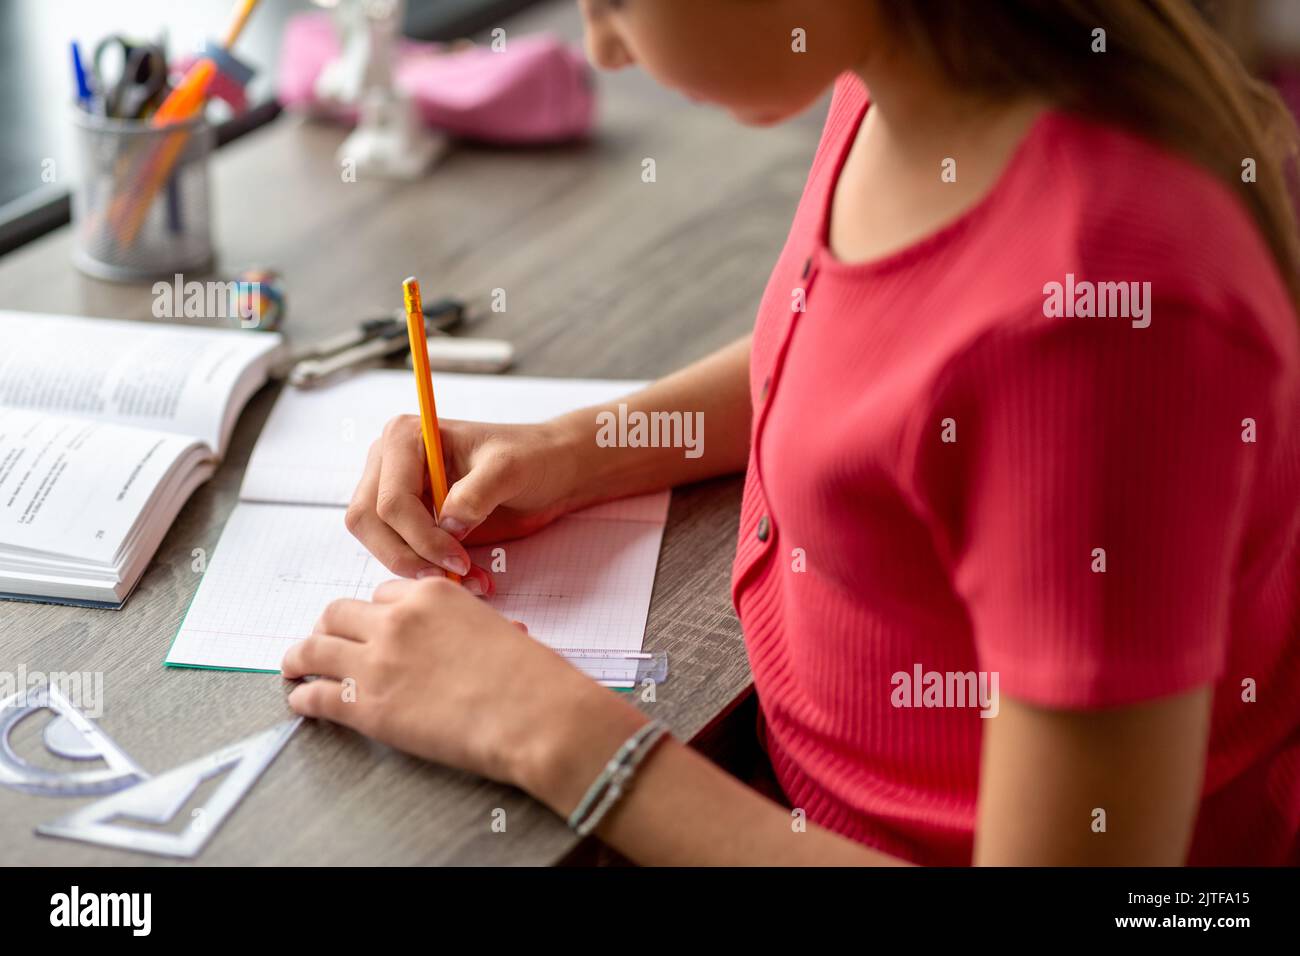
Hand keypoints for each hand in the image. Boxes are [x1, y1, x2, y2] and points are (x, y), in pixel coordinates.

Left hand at [281, 577, 641, 791]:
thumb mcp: (498, 631)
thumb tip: (471, 640)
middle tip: (323, 642)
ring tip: (293, 665)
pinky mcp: (365, 705)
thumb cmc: (530, 676)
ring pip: (313, 647)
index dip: (374, 613)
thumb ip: (470, 628)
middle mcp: (396, 620)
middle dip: (328, 627)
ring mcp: (376, 661)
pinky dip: (302, 698)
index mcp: (431, 594)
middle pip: (338, 612)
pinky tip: (301, 702)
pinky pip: (315, 694)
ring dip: (298, 656)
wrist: (533, 714)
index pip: (383, 594)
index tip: (369, 628)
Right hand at [345, 416, 582, 589]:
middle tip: (453, 577)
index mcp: (405, 437)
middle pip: (369, 522)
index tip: (460, 560)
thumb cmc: (532, 457)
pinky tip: (468, 577)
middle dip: (409, 556)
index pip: (392, 500)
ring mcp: (394, 491)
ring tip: (469, 580)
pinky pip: (400, 551)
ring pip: (379, 542)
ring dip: (418, 568)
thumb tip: (446, 525)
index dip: (422, 537)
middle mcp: (388, 462)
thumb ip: (477, 492)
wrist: (550, 470)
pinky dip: (427, 570)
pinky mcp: (408, 519)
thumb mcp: (510, 468)